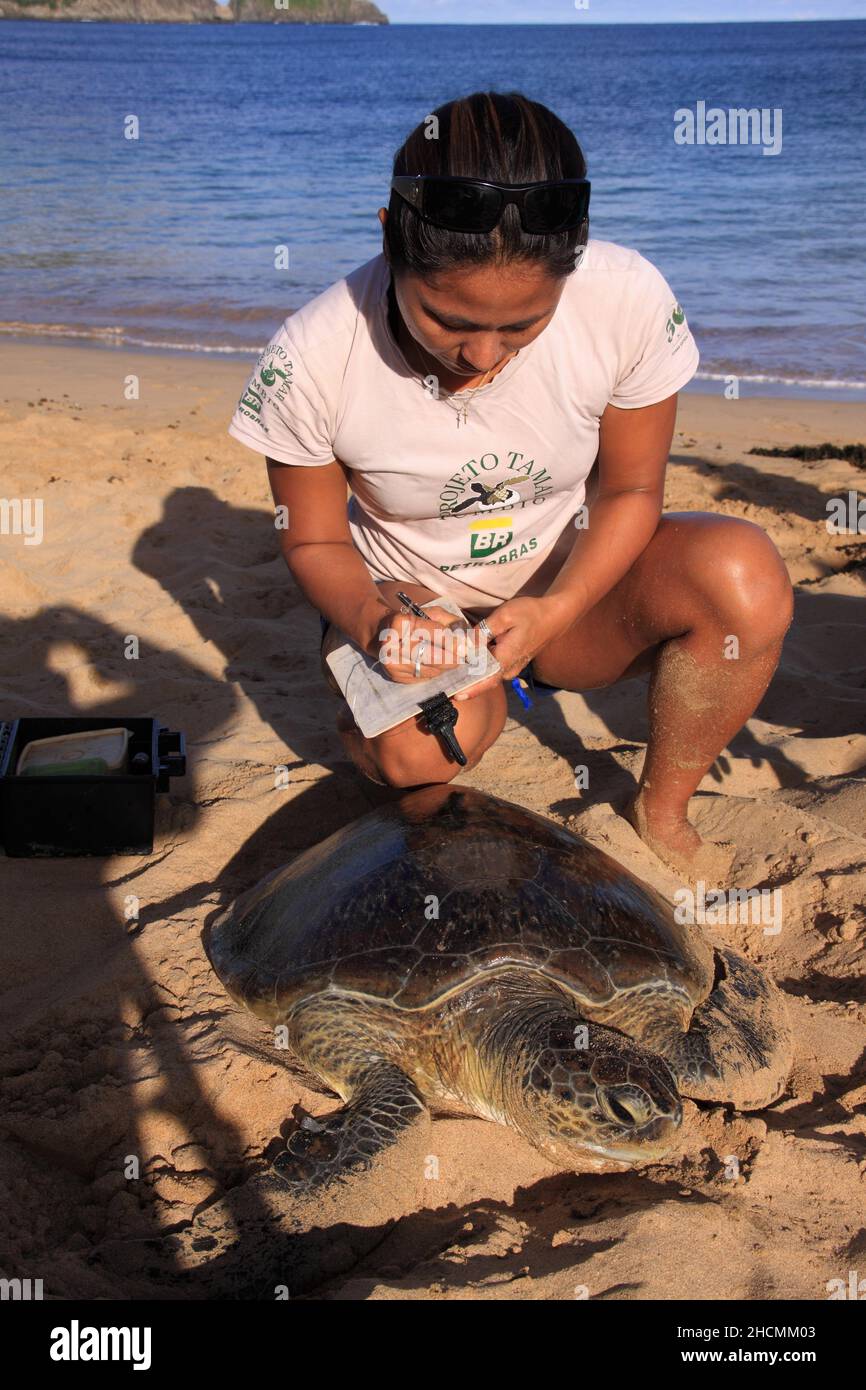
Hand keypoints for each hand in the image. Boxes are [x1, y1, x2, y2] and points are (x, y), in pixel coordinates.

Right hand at [372, 605, 467, 684]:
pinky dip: (432, 673)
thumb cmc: (411, 622)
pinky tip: (432, 666)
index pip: (435, 634)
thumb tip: (471, 643)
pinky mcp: (394, 675)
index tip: (466, 648)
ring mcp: (392, 662)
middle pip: (433, 657)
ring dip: (443, 668)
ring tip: (447, 661)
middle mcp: (393, 644)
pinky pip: (422, 678)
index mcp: (402, 623)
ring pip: (430, 671)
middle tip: (461, 658)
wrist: (379, 633)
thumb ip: (452, 623)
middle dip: (452, 659)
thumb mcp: (430, 614)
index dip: (454, 643)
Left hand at [456, 595, 579, 700]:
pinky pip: (494, 670)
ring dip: (473, 678)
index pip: (486, 680)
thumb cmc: (530, 614)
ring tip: (451, 677)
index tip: (454, 695)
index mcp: (506, 658)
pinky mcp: (513, 662)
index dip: (470, 689)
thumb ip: (484, 631)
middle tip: (445, 686)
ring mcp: (512, 667)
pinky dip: (481, 670)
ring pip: (489, 676)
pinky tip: (467, 665)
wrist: (554, 616)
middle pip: (485, 681)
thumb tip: (465, 643)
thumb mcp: (505, 616)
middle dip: (466, 685)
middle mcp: (509, 668)